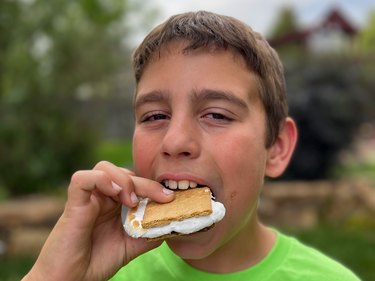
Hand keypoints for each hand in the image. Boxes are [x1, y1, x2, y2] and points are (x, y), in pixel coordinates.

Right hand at [22, 161, 173, 280]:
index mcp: (113, 203)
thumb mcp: (131, 245)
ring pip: (104, 168)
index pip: (134, 181)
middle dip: (146, 183)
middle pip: (123, 172)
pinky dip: (101, 180)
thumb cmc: (97, 262)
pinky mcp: (73, 204)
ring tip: (132, 202)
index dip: (152, 185)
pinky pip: (82, 179)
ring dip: (124, 180)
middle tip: (163, 196)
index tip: (170, 197)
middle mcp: (100, 197)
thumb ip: (149, 232)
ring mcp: (86, 198)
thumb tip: (172, 222)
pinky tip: (115, 194)